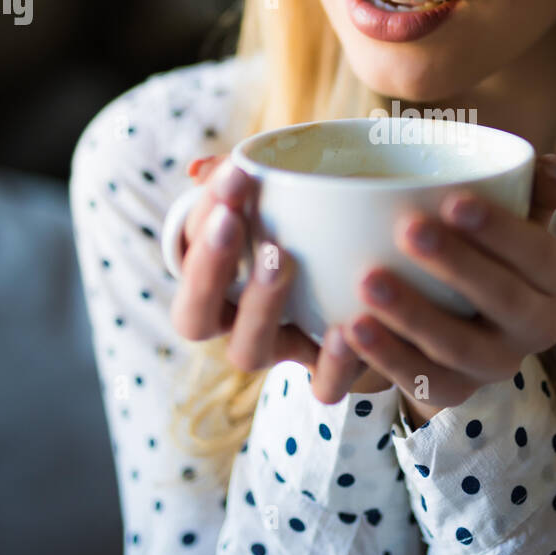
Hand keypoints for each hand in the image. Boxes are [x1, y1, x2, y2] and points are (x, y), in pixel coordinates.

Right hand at [170, 155, 391, 394]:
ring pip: (248, 350)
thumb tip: (201, 170)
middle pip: (195, 317)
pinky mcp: (325, 372)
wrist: (367, 288)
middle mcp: (234, 323)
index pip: (187, 259)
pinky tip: (345, 327)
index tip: (233, 175)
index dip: (202, 221)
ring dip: (259, 305)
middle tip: (232, 219)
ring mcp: (278, 350)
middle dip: (208, 267)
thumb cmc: (306, 230)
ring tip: (281, 258)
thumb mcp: (277, 201)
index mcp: (213, 283)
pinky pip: (320, 385)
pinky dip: (331, 363)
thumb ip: (243, 183)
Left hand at [322, 154, 555, 422]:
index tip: (452, 201)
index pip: (540, 254)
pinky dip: (387, 357)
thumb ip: (532, 182)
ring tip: (367, 281)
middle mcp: (539, 327)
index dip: (501, 230)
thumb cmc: (480, 238)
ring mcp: (499, 365)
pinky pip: (424, 382)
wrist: (457, 306)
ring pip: (460, 347)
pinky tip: (351, 327)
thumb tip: (549, 173)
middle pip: (504, 300)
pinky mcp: (456, 392)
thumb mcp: (510, 205)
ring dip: (413, 315)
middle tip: (407, 229)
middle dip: (456, 265)